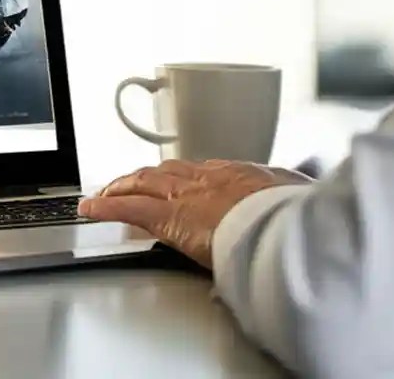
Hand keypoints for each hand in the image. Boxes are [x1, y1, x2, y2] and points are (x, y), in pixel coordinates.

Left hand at [78, 160, 311, 268]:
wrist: (282, 221)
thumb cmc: (294, 212)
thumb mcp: (300, 195)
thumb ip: (293, 193)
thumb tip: (303, 193)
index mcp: (238, 174)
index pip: (201, 171)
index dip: (183, 176)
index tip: (178, 181)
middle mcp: (206, 178)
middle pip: (166, 172)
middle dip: (146, 177)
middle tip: (130, 183)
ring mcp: (184, 195)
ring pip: (143, 183)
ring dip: (123, 187)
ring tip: (107, 193)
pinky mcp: (168, 217)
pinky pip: (128, 208)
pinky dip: (106, 206)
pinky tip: (91, 208)